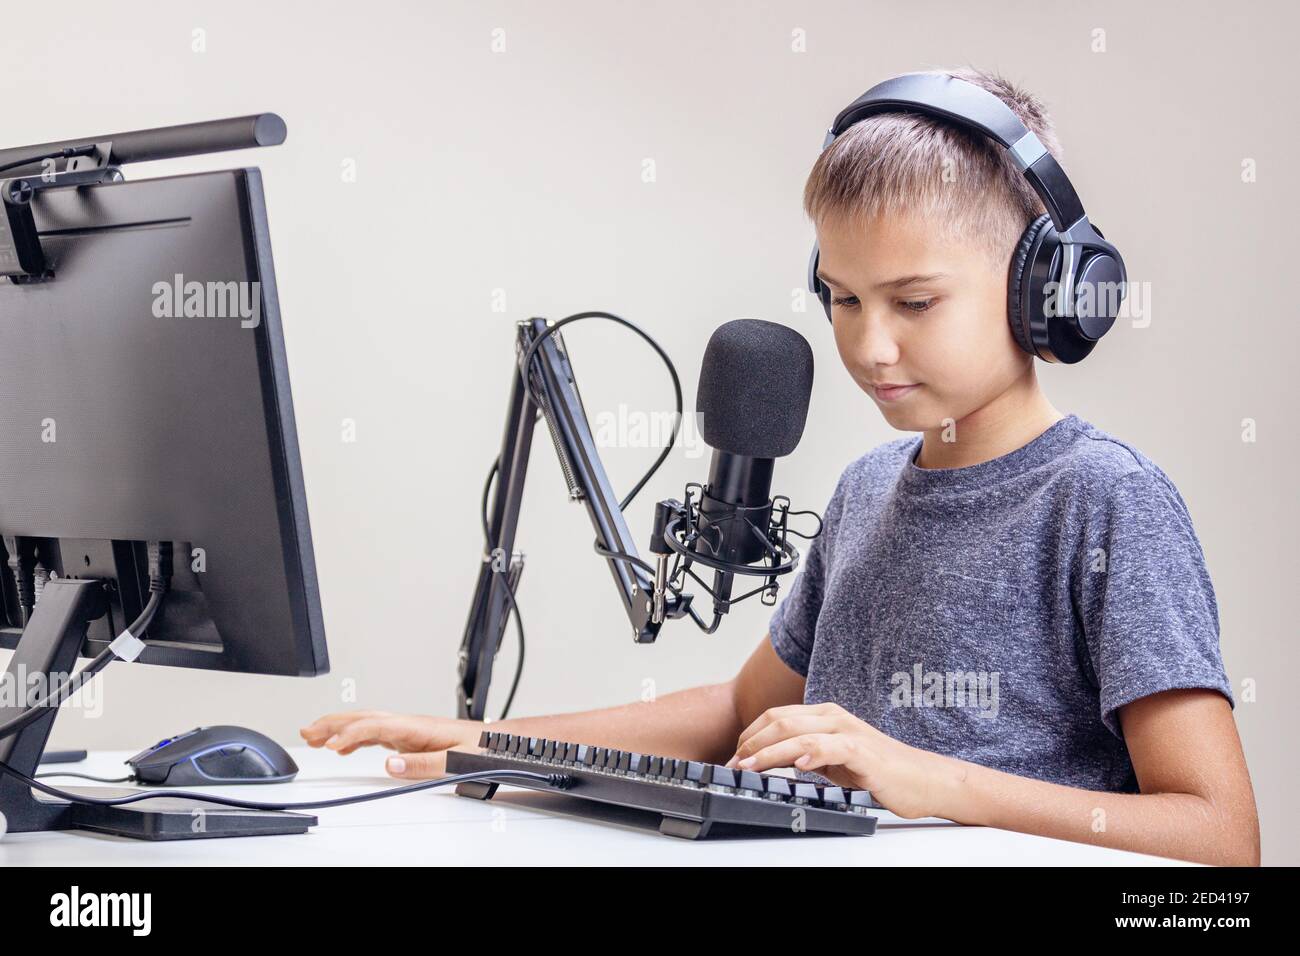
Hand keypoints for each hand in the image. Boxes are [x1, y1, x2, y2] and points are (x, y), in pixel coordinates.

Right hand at [299, 710, 482, 779]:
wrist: (496, 741)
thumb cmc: (480, 749)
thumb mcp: (457, 760)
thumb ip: (423, 765)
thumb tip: (390, 765)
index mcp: (417, 727)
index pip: (375, 726)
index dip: (351, 734)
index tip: (330, 744)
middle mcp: (408, 724)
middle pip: (364, 718)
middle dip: (334, 722)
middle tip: (307, 731)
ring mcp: (407, 729)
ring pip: (366, 723)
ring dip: (339, 727)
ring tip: (314, 736)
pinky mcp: (409, 736)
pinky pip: (374, 733)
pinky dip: (354, 738)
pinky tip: (343, 747)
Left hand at [724, 702, 962, 818]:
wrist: (922, 781)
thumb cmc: (879, 772)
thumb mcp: (834, 761)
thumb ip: (806, 755)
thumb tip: (775, 762)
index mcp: (825, 716)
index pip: (776, 717)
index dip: (750, 736)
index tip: (733, 757)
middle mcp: (833, 717)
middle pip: (780, 721)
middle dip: (750, 743)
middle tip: (733, 765)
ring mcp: (848, 732)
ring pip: (797, 733)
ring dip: (767, 751)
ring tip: (748, 766)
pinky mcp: (862, 751)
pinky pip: (831, 747)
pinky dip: (810, 753)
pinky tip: (796, 764)